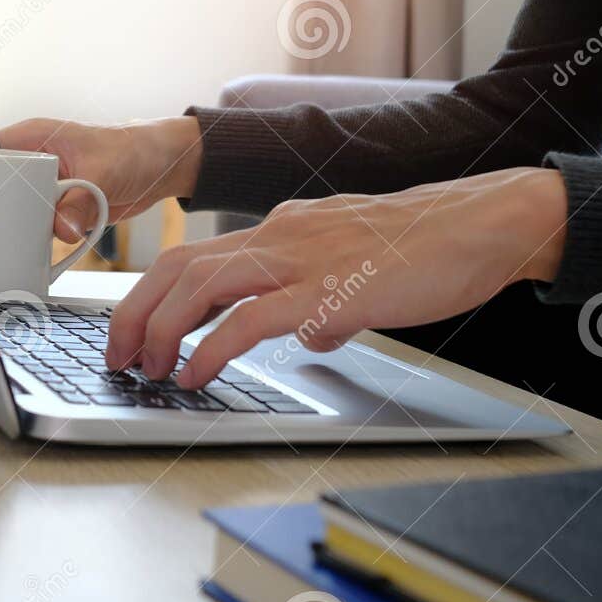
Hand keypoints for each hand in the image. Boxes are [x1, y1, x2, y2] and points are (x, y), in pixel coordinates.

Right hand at [0, 116, 202, 241]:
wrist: (160, 167)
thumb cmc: (132, 150)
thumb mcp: (104, 173)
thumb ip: (79, 202)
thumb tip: (61, 230)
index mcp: (33, 138)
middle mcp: (31, 161)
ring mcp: (42, 186)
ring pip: (11, 210)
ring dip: (14, 226)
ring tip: (4, 244)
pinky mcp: (56, 208)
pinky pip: (36, 226)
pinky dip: (36, 238)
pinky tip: (32, 251)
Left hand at [104, 167, 568, 386]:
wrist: (482, 226)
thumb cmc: (430, 248)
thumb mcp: (358, 270)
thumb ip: (324, 300)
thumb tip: (311, 337)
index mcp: (283, 230)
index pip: (195, 256)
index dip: (152, 295)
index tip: (133, 331)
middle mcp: (280, 236)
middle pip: (180, 266)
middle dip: (136, 313)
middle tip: (119, 355)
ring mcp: (303, 261)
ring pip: (202, 285)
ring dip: (162, 330)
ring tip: (147, 369)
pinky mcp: (329, 291)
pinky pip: (251, 320)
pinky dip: (212, 350)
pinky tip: (197, 375)